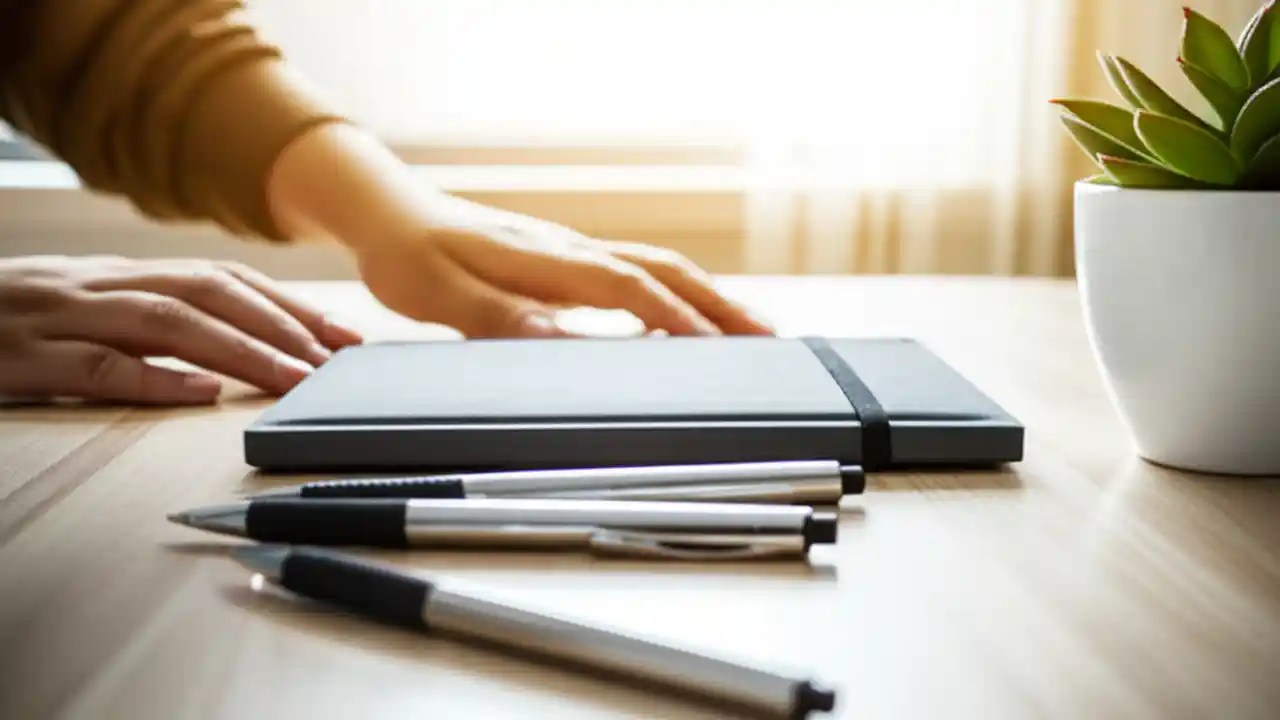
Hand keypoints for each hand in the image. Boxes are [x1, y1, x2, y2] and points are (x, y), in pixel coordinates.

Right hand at [0, 256, 361, 403]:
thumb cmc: (6, 322)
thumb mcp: (83, 310)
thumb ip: (151, 322)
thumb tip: (227, 356)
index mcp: (118, 276)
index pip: (221, 281)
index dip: (287, 305)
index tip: (342, 336)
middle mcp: (98, 286)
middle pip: (206, 293)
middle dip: (281, 324)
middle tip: (336, 360)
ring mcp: (59, 318)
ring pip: (164, 323)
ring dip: (238, 350)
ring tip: (293, 379)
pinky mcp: (21, 358)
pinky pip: (93, 368)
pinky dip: (150, 380)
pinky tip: (197, 397)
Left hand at [350, 194, 773, 337]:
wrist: (393, 211)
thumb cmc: (410, 254)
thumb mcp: (437, 291)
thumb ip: (494, 314)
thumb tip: (551, 337)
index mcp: (549, 260)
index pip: (631, 289)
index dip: (678, 321)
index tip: (718, 351)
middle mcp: (572, 251)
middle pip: (666, 271)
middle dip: (721, 306)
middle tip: (770, 339)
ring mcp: (574, 253)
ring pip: (659, 268)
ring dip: (709, 297)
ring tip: (750, 330)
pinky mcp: (567, 260)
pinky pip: (638, 273)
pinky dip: (678, 294)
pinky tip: (686, 317)